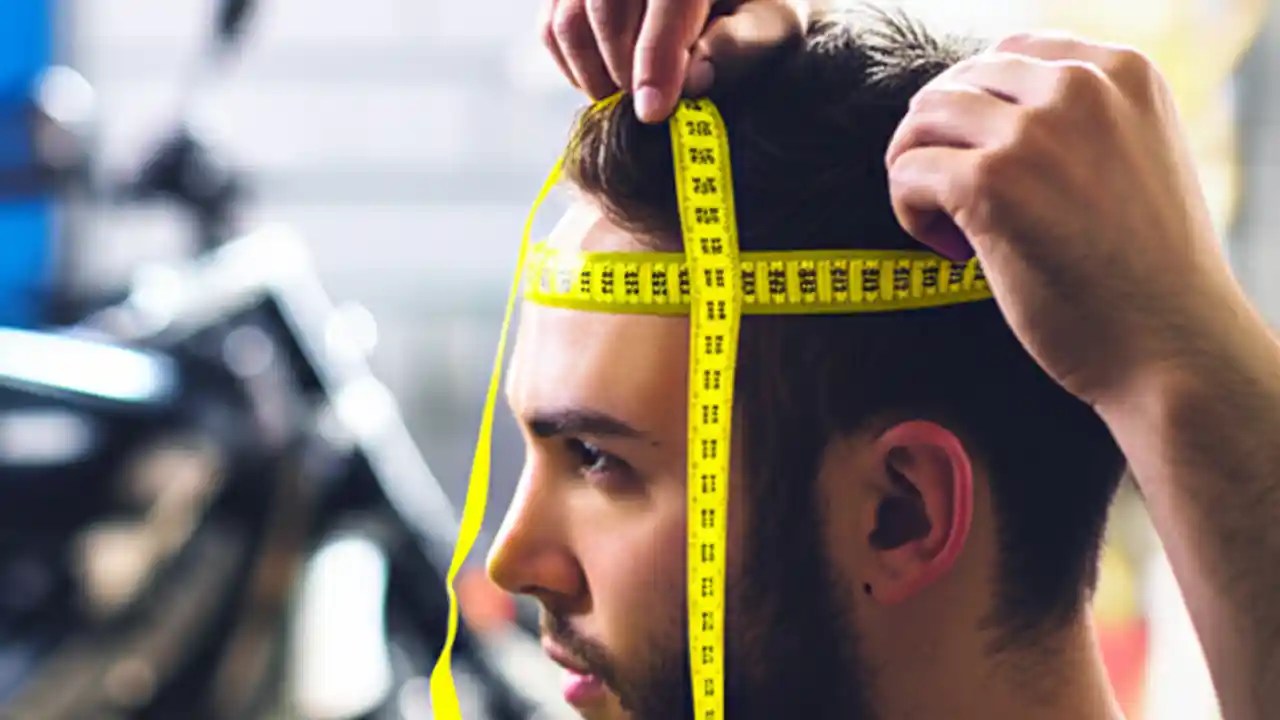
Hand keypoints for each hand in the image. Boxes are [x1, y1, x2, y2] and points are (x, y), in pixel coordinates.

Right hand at [539, 0, 807, 122]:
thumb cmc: (756, 7)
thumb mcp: (773, 24)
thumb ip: (742, 48)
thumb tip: (693, 82)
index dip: (656, 59)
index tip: (653, 112)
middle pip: (605, 10)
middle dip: (624, 72)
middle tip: (649, 109)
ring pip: (569, 22)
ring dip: (594, 75)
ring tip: (630, 96)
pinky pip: (553, 28)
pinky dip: (574, 66)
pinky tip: (608, 79)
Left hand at [884, 33, 1262, 406]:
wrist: (1170, 346)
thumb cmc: (1146, 271)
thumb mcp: (1135, 157)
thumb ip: (1079, 121)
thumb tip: (984, 113)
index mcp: (1120, 71)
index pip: (1008, 53)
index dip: (979, 110)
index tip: (987, 160)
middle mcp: (1077, 87)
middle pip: (956, 85)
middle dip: (943, 144)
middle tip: (960, 202)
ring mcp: (1031, 133)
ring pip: (922, 121)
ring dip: (918, 173)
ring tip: (954, 226)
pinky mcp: (989, 183)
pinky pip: (907, 173)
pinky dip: (911, 212)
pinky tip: (954, 251)